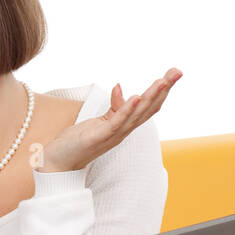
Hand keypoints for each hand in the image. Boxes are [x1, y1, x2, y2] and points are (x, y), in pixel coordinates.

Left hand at [38, 67, 181, 172]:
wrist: (57, 162)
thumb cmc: (77, 142)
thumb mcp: (99, 121)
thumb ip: (113, 108)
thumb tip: (119, 87)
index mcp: (124, 127)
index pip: (148, 108)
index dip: (161, 91)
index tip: (174, 73)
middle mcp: (123, 132)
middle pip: (148, 109)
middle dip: (164, 89)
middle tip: (177, 72)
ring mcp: (112, 135)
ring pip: (137, 114)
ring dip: (150, 97)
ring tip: (162, 81)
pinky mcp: (98, 137)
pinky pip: (116, 122)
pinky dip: (127, 109)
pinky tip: (136, 97)